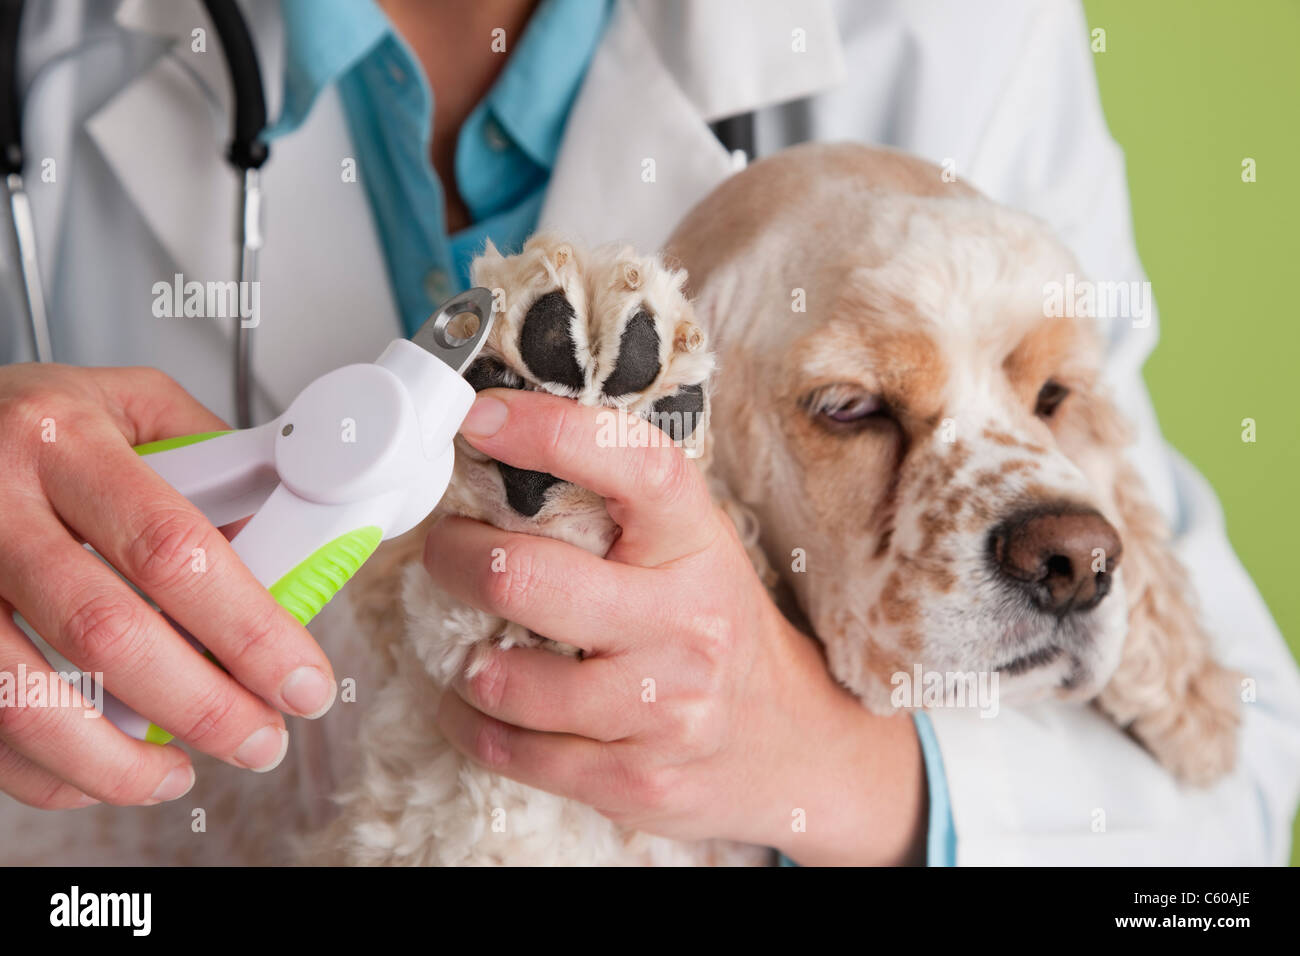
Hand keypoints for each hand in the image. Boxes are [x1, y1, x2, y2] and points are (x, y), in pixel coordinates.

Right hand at [0, 364, 337, 809]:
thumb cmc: (37, 420)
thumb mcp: (134, 404)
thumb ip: (218, 465)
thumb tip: (285, 555)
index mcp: (65, 439)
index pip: (172, 548)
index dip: (246, 629)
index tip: (300, 681)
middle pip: (105, 631)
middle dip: (200, 706)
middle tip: (261, 739)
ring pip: (21, 696)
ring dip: (114, 760)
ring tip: (181, 776)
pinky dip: (41, 770)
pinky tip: (97, 773)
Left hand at [424, 389, 927, 864]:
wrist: (789, 744)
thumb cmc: (716, 627)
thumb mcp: (693, 550)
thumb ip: (619, 508)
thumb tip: (502, 445)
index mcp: (699, 545)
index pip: (634, 466)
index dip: (551, 432)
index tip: (482, 416)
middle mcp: (684, 624)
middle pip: (526, 579)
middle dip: (455, 558)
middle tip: (444, 549)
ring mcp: (660, 709)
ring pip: (504, 679)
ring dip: (459, 658)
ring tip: (464, 643)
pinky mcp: (632, 779)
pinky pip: (513, 751)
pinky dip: (472, 723)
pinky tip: (475, 705)